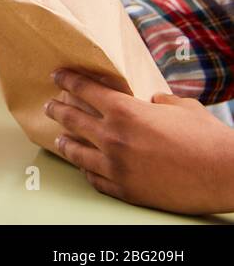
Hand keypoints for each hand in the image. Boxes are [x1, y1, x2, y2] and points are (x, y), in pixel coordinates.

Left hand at [46, 69, 233, 214]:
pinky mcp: (123, 189)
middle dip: (57, 109)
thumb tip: (151, 102)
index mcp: (125, 111)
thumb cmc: (207, 139)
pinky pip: (94, 178)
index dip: (67, 80)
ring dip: (65, 141)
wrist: (225, 174)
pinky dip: (87, 170)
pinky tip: (84, 166)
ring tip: (59, 137)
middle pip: (71, 118)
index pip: (84, 90)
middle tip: (49, 105)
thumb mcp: (182, 107)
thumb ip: (159, 101)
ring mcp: (115, 166)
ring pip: (76, 151)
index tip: (57, 76)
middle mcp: (113, 137)